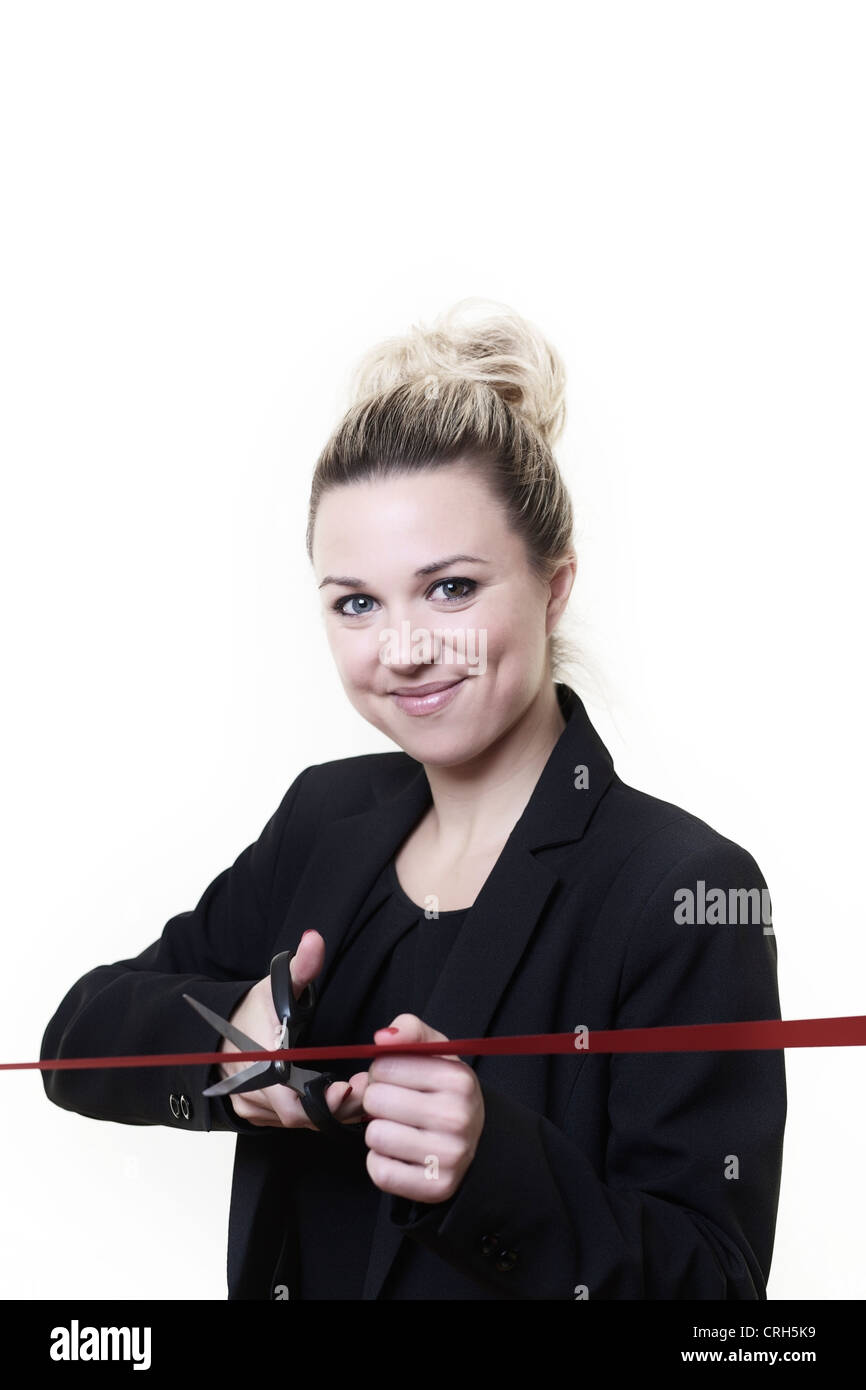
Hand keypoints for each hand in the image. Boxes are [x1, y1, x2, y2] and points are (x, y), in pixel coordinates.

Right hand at [216, 930, 369, 1128]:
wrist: (212, 1036)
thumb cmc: (248, 1013)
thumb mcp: (275, 987)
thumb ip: (300, 967)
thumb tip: (315, 939)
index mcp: (260, 1063)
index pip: (292, 1098)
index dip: (323, 1100)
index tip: (351, 1086)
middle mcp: (254, 1092)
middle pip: (301, 1117)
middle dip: (336, 1107)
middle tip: (367, 1089)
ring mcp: (255, 1108)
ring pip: (299, 1123)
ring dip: (330, 1111)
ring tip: (363, 1092)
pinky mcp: (259, 1116)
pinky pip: (291, 1123)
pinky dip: (315, 1113)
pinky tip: (341, 1101)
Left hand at [363, 1014, 484, 1202]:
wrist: (476, 1139)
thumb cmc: (444, 1090)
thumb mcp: (435, 1051)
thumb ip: (409, 1029)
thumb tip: (382, 1038)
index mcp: (458, 1078)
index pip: (384, 1065)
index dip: (383, 1071)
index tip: (399, 1079)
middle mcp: (458, 1117)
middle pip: (375, 1099)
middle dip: (378, 1100)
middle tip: (397, 1105)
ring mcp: (449, 1156)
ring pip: (374, 1136)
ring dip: (379, 1131)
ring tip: (401, 1128)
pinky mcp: (436, 1187)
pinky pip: (380, 1171)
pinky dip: (381, 1162)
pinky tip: (401, 1154)